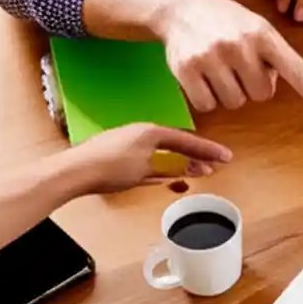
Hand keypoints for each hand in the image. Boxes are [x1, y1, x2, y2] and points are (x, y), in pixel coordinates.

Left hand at [61, 123, 232, 194]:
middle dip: (195, 155)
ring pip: (162, 149)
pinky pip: (149, 155)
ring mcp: (128, 140)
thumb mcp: (146, 170)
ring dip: (179, 159)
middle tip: (213, 165)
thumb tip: (189, 168)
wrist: (76, 171)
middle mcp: (141, 132)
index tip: (226, 157)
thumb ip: (169, 168)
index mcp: (151, 131)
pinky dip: (162, 162)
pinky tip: (165, 172)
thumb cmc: (110, 167)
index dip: (207, 150)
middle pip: (175, 143)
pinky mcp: (117, 151)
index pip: (186, 140)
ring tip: (194, 170)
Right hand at [153, 0, 302, 115]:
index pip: (296, 69)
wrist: (180, 6)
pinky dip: (205, 97)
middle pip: (261, 95)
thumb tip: (270, 86)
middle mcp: (240, 43)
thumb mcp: (255, 27)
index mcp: (264, 33)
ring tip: (217, 66)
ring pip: (234, 102)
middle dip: (251, 86)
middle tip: (237, 64)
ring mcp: (212, 56)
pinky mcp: (187, 68)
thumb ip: (271, 55)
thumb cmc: (225, 21)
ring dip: (228, 92)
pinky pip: (207, 105)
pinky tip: (200, 75)